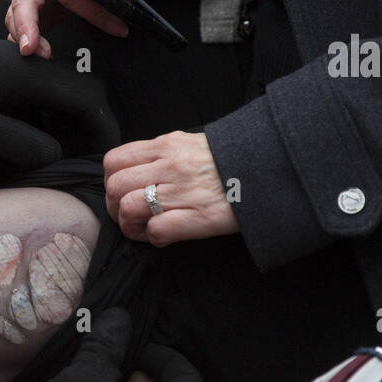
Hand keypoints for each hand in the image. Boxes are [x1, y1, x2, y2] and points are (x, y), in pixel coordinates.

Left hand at [0, 5, 118, 166]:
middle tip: (83, 161)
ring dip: (63, 124)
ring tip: (59, 158)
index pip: (90, 101)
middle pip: (79, 95)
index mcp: (35, 76)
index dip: (103, 132)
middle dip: (88, 128)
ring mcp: (15, 65)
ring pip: (56, 95)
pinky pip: (34, 94)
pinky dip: (42, 117)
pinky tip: (28, 140)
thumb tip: (54, 154)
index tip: (104, 160)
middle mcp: (33, 66)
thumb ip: (22, 144)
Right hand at [5, 0, 127, 57]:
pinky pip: (22, 29)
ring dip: (24, 38)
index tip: (103, 24)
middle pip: (22, 5)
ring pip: (16, 19)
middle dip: (25, 27)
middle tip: (31, 49)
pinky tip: (40, 56)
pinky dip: (28, 43)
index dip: (84, 8)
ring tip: (43, 56)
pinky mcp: (34, 13)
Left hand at [104, 131, 239, 245]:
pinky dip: (154, 238)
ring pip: (129, 207)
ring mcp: (183, 192)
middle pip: (115, 187)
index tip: (121, 193)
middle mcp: (170, 166)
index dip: (110, 181)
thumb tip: (135, 170)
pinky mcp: (199, 217)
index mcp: (166, 146)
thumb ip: (161, 154)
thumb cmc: (229, 159)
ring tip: (144, 229)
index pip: (114, 161)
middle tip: (130, 216)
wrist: (270, 168)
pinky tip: (164, 237)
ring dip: (131, 225)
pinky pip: (157, 230)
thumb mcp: (191, 144)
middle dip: (115, 207)